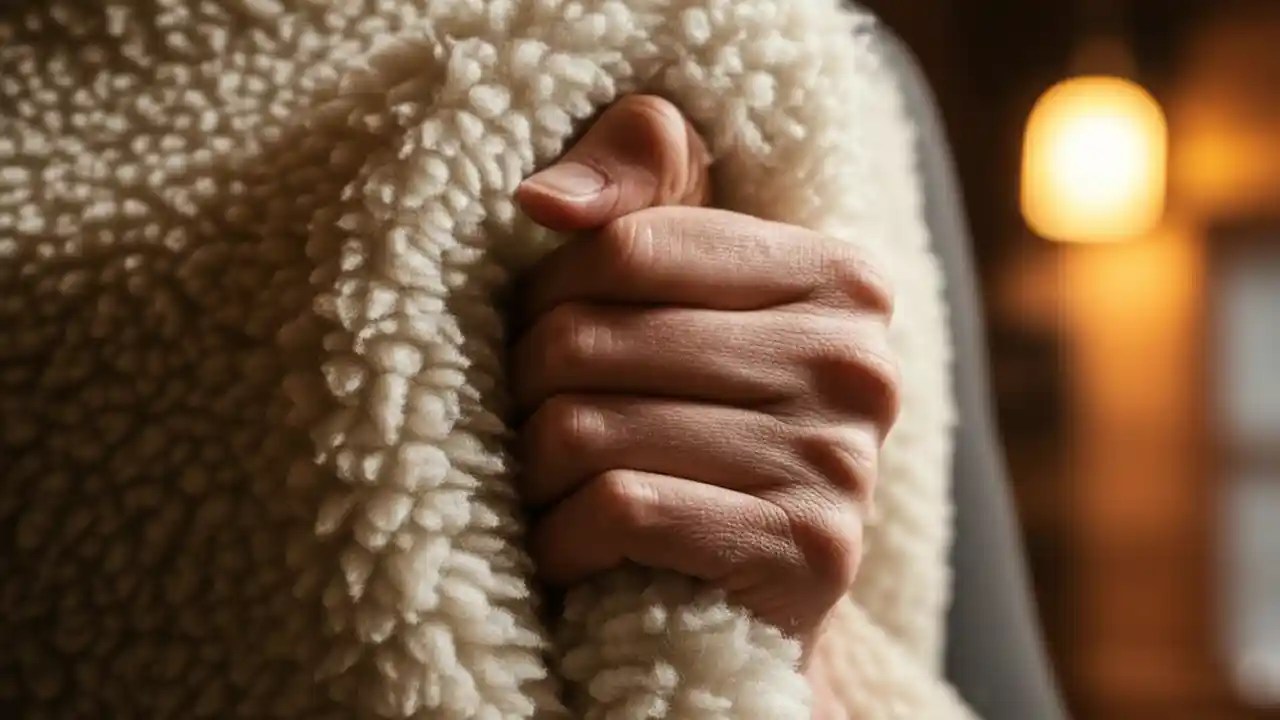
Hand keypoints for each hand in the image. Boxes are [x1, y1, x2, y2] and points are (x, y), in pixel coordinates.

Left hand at [511, 95, 898, 660]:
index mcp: (838, 275)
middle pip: (589, 339)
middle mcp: (855, 362)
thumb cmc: (704, 417)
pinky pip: (620, 509)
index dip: (545, 296)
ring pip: (587, 429)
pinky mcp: (806, 551)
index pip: (626, 246)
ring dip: (532, 473)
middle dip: (525, 391)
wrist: (754, 596)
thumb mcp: (687, 285)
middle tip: (524, 424)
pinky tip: (568, 547)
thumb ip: (636, 188)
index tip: (540, 337)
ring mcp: (839, 460)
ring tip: (543, 488)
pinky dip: (562, 537)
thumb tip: (543, 198)